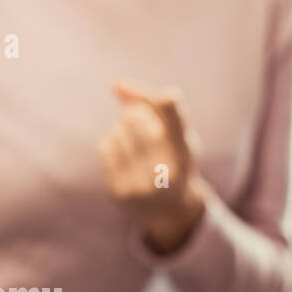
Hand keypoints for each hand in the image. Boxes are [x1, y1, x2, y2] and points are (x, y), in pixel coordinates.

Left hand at [97, 80, 206, 253]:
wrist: (168, 208)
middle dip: (134, 114)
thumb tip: (114, 84)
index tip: (169, 96)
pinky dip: (112, 145)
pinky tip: (125, 157)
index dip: (171, 108)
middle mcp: (166, 170)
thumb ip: (148, 102)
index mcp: (185, 152)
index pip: (178, 124)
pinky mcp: (120, 193)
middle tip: (143, 126)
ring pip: (117, 131)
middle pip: (134, 117)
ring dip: (122, 130)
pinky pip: (105, 148)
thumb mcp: (172, 131)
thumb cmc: (172, 157)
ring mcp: (142, 185)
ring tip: (137, 146)